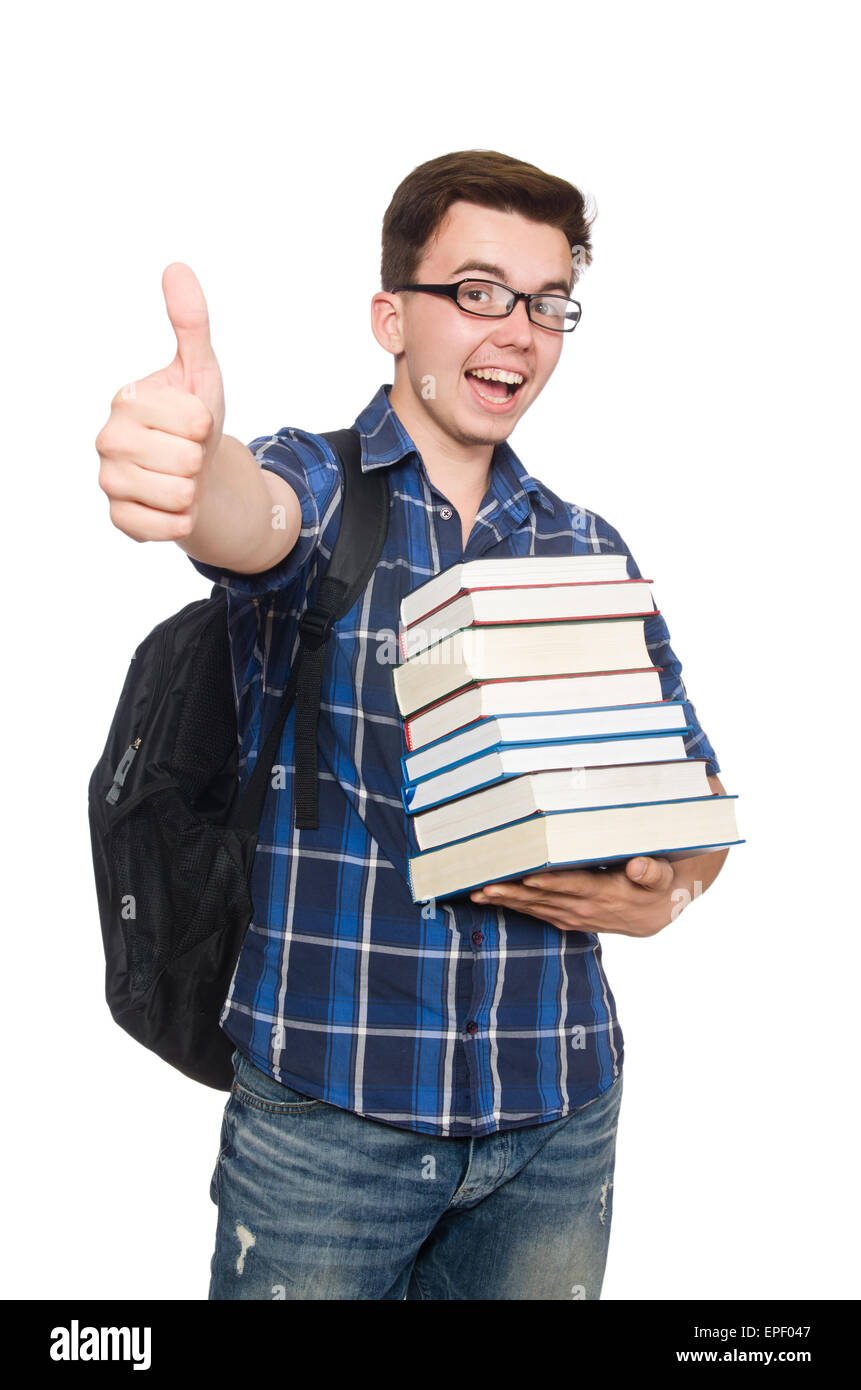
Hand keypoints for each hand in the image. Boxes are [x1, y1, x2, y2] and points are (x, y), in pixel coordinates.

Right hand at [95, 262, 225, 541]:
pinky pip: (169, 528)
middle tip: (186, 454)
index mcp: (126, 399)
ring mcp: (109, 481)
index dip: (206, 425)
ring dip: (193, 491)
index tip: (192, 423)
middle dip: (200, 460)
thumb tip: (177, 268)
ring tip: (180, 478)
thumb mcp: (200, 371)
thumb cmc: (193, 419)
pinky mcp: (119, 518)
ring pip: (180, 495)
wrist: (194, 474)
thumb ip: (191, 323)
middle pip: (188, 461)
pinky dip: (183, 520)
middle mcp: (108, 439)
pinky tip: (171, 504)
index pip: (195, 421)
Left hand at [469, 856, 686, 936]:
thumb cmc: (656, 885)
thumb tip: (640, 865)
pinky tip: (493, 900)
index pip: (572, 886)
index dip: (549, 883)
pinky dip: (514, 907)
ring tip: (478, 894)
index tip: (526, 877)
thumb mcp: (661, 876)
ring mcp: (573, 916)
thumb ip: (650, 871)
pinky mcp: (567, 919)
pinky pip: (536, 914)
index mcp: (605, 893)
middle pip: (544, 898)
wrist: (655, 914)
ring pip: (535, 908)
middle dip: (513, 893)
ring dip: (506, 902)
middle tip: (485, 886)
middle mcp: (585, 908)